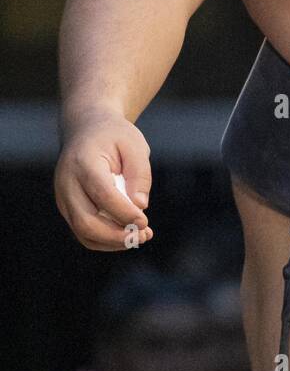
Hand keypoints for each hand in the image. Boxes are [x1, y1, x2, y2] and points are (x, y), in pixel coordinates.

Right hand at [54, 108, 152, 250]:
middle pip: (86, 221)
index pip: (102, 194)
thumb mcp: (134, 145)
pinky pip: (83, 232)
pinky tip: (127, 235)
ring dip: (113, 242)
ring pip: (83, 232)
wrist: (86, 128)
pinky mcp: (67, 207)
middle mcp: (67, 182)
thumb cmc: (114, 136)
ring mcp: (63, 197)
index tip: (145, 221)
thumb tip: (140, 206)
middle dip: (116, 235)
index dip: (124, 213)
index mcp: (83, 162)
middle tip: (144, 235)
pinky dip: (105, 240)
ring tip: (141, 237)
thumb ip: (140, 174)